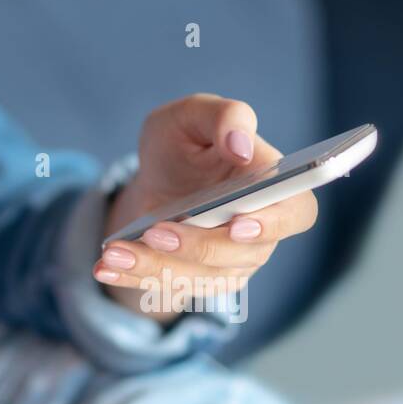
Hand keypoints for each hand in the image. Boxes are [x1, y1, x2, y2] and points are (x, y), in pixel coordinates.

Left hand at [96, 94, 317, 322]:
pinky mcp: (202, 281)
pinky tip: (106, 266)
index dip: (273, 223)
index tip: (238, 224)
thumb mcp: (192, 115)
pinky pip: (172, 288)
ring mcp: (234, 262)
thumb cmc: (184, 143)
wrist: (157, 183)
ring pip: (201, 276)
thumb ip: (223, 116)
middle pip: (241, 254)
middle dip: (197, 246)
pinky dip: (136, 277)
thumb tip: (241, 144)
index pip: (296, 213)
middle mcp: (262, 231)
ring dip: (155, 266)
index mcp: (273, 186)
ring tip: (114, 251)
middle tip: (156, 231)